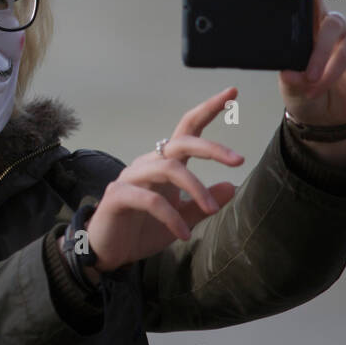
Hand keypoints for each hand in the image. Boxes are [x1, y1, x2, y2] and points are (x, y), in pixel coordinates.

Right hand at [84, 87, 244, 272]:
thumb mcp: (181, 219)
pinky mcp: (118, 196)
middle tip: (238, 161)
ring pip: (168, 168)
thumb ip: (202, 203)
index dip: (208, 109)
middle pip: (180, 143)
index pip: (187, 129)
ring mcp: (130, 178)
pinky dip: (172, 217)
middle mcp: (147, 164)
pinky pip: (150, 199)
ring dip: (196, 188)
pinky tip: (184, 235)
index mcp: (163, 164)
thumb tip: (232, 186)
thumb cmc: (141, 231)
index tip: (232, 92)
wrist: (107, 252)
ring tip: (212, 210)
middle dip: (211, 148)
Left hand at [273, 0, 345, 125]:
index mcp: (298, 25)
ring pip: (332, 25)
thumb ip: (290, 79)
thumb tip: (289, 72)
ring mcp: (341, 32)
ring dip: (318, 53)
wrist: (325, 115)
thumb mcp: (290, 86)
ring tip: (308, 79)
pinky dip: (332, 70)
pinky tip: (320, 84)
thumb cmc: (303, 91)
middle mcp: (320, 22)